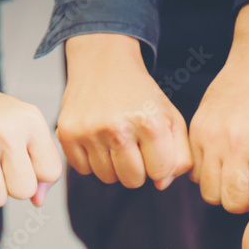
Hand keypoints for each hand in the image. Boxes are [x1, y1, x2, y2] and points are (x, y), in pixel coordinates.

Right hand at [58, 34, 191, 189]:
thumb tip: (161, 185)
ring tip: (115, 140)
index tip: (152, 148)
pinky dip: (90, 160)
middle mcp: (118, 128)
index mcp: (150, 123)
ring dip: (113, 165)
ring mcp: (90, 131)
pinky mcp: (67, 133)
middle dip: (136, 168)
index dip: (158, 164)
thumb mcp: (171, 119)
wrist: (103, 63)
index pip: (159, 173)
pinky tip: (96, 139)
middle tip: (133, 145)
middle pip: (132, 181)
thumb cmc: (140, 96)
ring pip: (107, 178)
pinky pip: (83, 169)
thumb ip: (180, 156)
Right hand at [189, 0, 248, 212]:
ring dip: (225, 188)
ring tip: (240, 171)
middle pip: (232, 203)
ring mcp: (213, 137)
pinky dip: (209, 172)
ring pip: (210, 192)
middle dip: (247, 199)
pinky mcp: (197, 129)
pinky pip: (195, 171)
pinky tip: (225, 157)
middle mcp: (238, 144)